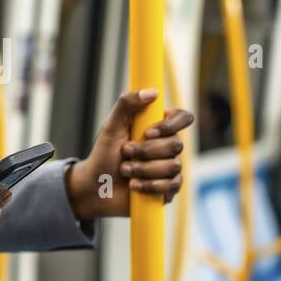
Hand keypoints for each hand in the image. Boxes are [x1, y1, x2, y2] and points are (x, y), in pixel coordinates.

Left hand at [64, 87, 193, 219]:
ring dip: (144, 169)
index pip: (183, 117)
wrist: (96, 185)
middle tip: (125, 152)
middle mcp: (168, 146)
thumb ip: (127, 103)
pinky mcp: (168, 189)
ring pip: (173, 166)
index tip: (148, 132)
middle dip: (146, 151)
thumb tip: (152, 92)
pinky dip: (149, 185)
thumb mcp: (111, 126)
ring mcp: (170, 168)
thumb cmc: (104, 154)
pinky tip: (134, 185)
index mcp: (159, 127)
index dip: (170, 125)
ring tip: (125, 170)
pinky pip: (171, 186)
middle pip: (176, 144)